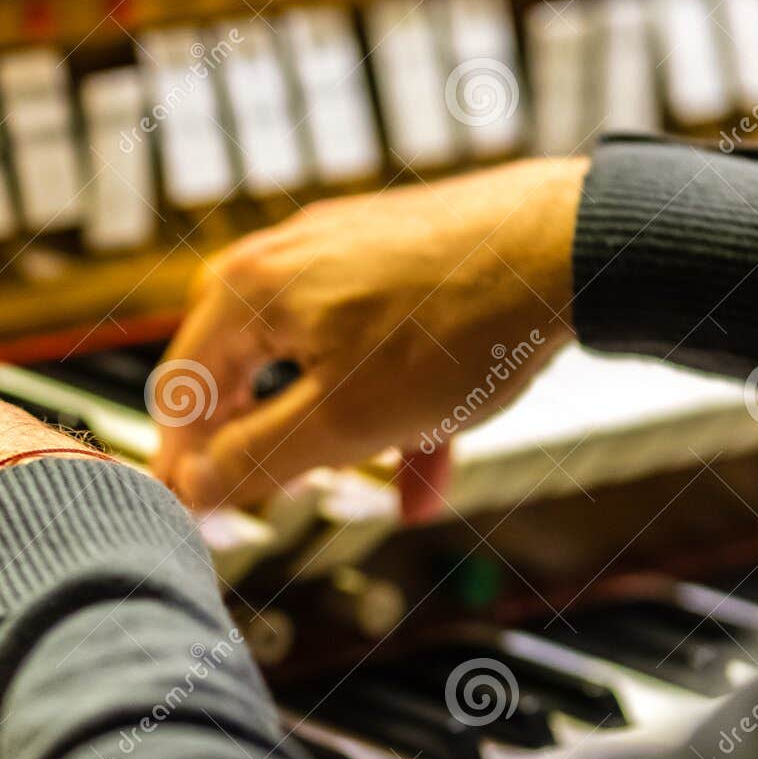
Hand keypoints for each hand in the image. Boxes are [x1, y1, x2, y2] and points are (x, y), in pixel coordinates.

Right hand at [151, 156, 589, 516]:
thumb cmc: (457, 327)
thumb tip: (193, 488)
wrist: (576, 243)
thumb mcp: (343, 419)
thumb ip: (256, 459)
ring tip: (347, 488)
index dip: (182, 463)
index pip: (181, 391)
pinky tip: (425, 479)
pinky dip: (388, 410)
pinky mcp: (400, 258)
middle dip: (253, 444)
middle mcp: (284, 260)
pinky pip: (372, 347)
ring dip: (328, 436)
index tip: (189, 515)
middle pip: (240, 373)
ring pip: (312, 364)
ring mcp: (344, 252)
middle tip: (257, 501)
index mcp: (248, 292)